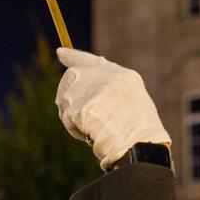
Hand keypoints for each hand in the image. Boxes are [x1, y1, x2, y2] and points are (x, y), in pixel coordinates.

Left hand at [54, 48, 169, 168]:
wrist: (138, 146)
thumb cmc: (138, 132)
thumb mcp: (133, 102)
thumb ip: (111, 87)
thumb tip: (83, 78)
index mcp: (121, 76)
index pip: (92, 61)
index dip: (74, 57)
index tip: (60, 53)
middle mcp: (105, 77)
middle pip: (72, 77)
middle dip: (70, 95)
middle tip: (83, 117)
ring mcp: (91, 90)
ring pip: (66, 98)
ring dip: (73, 115)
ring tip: (93, 128)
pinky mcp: (80, 107)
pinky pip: (67, 118)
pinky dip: (75, 129)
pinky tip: (91, 135)